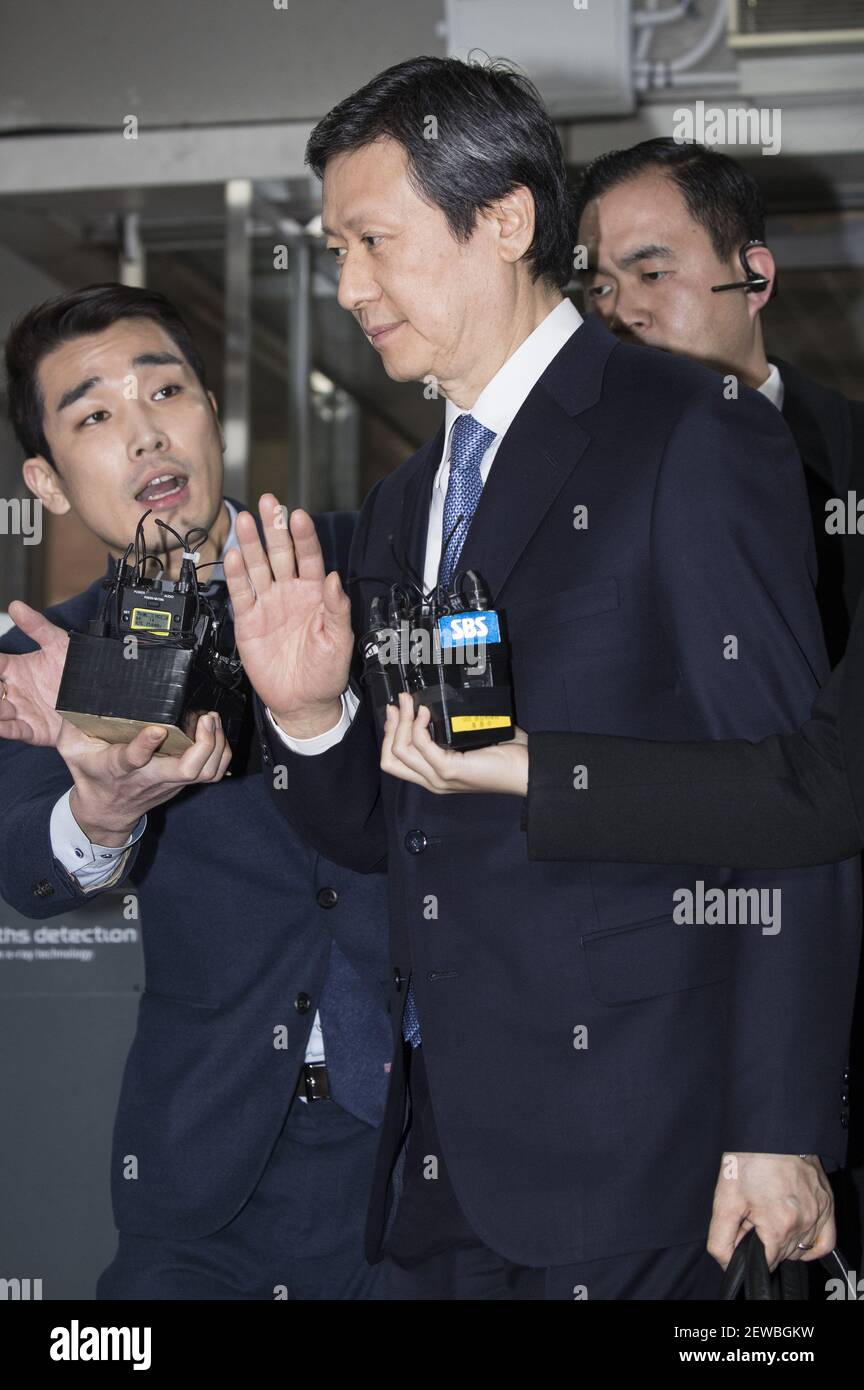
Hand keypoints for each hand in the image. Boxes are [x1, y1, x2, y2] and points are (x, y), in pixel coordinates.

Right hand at [0, 601, 68, 744]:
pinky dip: (4, 728)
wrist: (101, 698)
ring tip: (1, 704)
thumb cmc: (77, 670)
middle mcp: (15, 690)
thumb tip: (16, 606)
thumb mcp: (59, 645)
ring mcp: (22, 711)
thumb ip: (37, 627)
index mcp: (15, 669)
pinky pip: (14, 731)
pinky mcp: (34, 730)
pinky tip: (0, 723)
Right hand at [62, 711, 231, 844]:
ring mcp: (170, 782)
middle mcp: (150, 776)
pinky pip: (212, 774)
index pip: (133, 759)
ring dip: (216, 745)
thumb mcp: (72, 749)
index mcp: (119, 766)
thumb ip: (70, 725)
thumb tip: (74, 694)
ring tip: (213, 719)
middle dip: (204, 744)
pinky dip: (221, 754)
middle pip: (187, 770)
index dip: (146, 746)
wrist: (106, 811)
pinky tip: (217, 732)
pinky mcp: (182, 783)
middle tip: (206, 717)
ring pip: (205, 773)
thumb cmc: (90, 774)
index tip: (157, 730)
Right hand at [223, 496, 353, 736]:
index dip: (304, 537)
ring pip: (258, 567)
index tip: (299, 516)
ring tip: (244, 520)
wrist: (303, 702)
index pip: (310, 557)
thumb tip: (334, 579)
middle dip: (274, 528)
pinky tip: (234, 557)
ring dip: (251, 544)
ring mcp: (268, 604)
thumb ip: (337, 609)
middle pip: (280, 554)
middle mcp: (290, 593)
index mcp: (316, 594)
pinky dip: (237, 576)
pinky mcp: (248, 621)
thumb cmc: (326, 671)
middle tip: (268, 503)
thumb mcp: (340, 640)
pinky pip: (242, 594)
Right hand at [380, 691, 528, 794]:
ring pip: (400, 750)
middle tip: (399, 702)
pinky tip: (425, 712)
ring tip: (410, 701)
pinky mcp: (449, 770)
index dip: (390, 733)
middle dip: (390, 727)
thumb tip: (436, 705)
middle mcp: (432, 780)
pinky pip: (420, 745)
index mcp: (435, 775)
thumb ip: (450, 730)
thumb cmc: (506, 756)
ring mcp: (439, 778)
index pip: (395, 760)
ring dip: (401, 721)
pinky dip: (417, 726)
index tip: (395, 710)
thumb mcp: (470, 741)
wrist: (527, 770)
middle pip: (390, 758)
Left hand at [708, 1152, 833, 1270]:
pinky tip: (794, 1234)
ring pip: (800, 1249)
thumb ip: (721, 1240)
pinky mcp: (827, 1203)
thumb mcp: (724, 1200)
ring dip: (783, 1240)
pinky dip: (811, 1245)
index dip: (748, 1250)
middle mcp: (805, 1223)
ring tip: (768, 1213)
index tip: (742, 1229)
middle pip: (781, 1255)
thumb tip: (726, 1264)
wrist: (770, 1130)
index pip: (765, 1264)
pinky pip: (824, 1241)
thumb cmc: (747, 1160)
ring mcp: (819, 1214)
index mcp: (779, 1226)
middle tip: (751, 1215)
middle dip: (763, 1242)